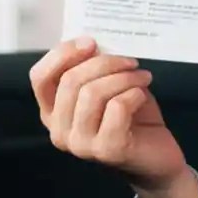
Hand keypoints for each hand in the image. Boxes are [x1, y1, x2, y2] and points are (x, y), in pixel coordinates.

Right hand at [29, 38, 188, 193]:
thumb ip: (94, 69)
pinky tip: (142, 95)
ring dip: (123, 77)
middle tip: (130, 61)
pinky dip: (134, 93)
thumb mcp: (109, 87)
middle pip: (71, 81)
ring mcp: (81, 144)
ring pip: (92, 93)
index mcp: (53, 112)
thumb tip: (94, 41)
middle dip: (105, 63)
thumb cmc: (132, 116)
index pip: (40, 77)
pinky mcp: (107, 150)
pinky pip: (117, 107)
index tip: (91, 42)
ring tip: (142, 77)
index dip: (62, 54)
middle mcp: (60, 131)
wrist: (158, 156)